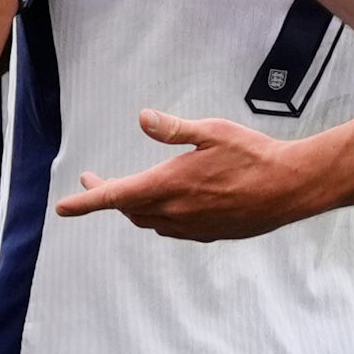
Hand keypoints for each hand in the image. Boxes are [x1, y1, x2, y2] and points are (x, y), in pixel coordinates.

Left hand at [54, 110, 308, 241]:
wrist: (291, 187)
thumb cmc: (253, 154)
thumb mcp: (211, 131)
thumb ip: (173, 129)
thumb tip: (142, 118)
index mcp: (170, 185)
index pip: (115, 196)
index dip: (86, 202)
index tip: (62, 207)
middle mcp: (176, 212)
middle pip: (129, 210)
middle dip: (107, 197)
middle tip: (93, 181)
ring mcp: (193, 227)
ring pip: (149, 222)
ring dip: (133, 208)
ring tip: (125, 193)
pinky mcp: (209, 235)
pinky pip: (172, 230)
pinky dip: (158, 218)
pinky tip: (165, 206)